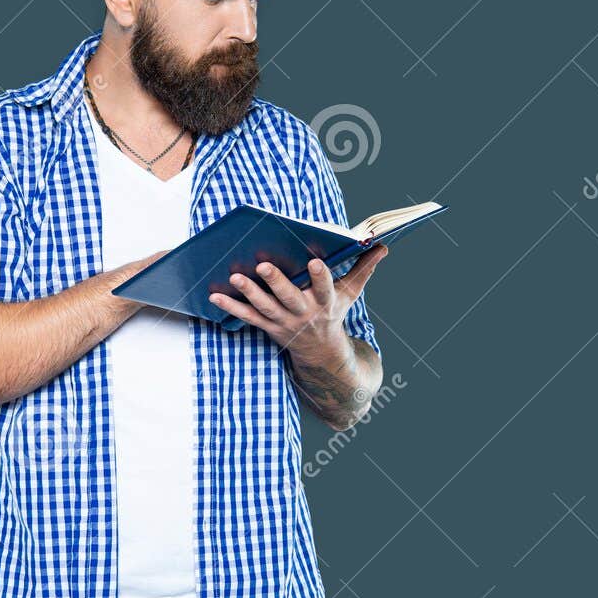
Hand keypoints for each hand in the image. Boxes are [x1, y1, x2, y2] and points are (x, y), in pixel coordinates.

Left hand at [209, 243, 388, 359]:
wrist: (321, 352)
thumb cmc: (333, 313)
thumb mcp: (350, 293)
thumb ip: (363, 268)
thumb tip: (383, 246)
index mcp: (325, 303)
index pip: (325, 288)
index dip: (321, 277)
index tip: (315, 261)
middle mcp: (303, 313)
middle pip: (289, 297)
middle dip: (276, 282)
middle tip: (263, 265)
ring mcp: (283, 322)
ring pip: (264, 307)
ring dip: (248, 293)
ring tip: (235, 276)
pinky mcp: (267, 327)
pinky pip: (247, 317)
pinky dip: (230, 307)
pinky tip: (214, 295)